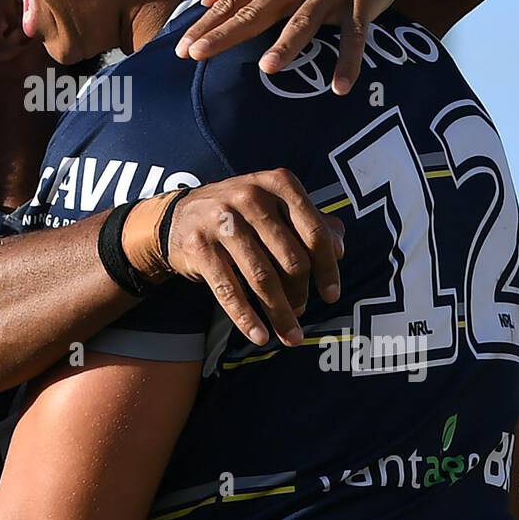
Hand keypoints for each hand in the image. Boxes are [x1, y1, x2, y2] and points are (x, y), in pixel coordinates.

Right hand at [161, 169, 344, 347]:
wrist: (179, 215)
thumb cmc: (241, 213)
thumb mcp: (276, 206)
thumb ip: (310, 221)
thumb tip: (339, 249)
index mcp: (277, 183)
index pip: (314, 232)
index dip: (327, 268)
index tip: (331, 295)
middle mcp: (250, 196)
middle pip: (291, 259)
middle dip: (301, 293)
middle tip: (302, 310)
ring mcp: (221, 220)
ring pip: (262, 278)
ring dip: (280, 313)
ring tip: (291, 334)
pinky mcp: (199, 246)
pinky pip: (228, 290)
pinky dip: (246, 318)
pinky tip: (259, 336)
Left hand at [175, 0, 405, 91]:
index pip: (232, 1)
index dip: (206, 25)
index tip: (181, 49)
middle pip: (257, 10)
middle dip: (227, 33)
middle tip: (199, 55)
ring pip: (306, 19)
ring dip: (288, 43)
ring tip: (268, 68)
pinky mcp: (362, 1)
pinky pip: (356, 34)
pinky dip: (349, 59)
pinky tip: (339, 87)